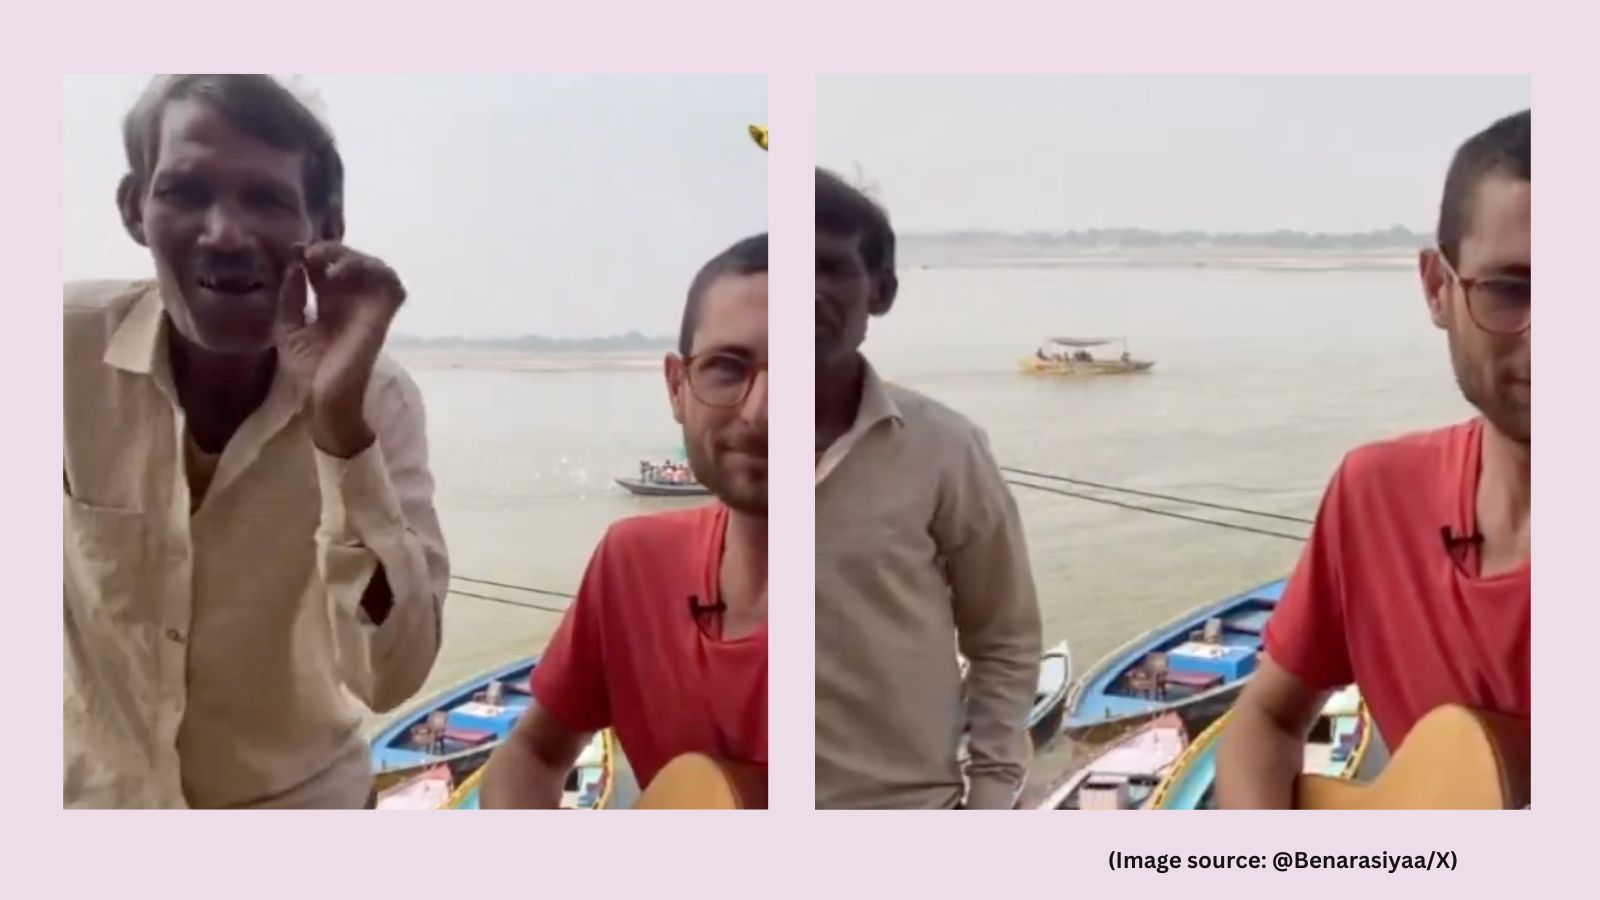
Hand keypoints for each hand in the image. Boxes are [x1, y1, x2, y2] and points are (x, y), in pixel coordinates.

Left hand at [275, 241, 405, 457]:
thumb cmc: (308, 373)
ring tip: (324, 261)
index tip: (293, 250)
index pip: (327, 269)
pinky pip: (390, 282)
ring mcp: (369, 307)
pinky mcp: (383, 313)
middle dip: (330, 250)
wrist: (325, 398)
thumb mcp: (288, 329)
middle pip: (350, 261)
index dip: (313, 255)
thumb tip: (294, 268)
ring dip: (350, 256)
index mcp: (330, 306)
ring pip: (373, 266)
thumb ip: (291, 298)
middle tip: (308, 252)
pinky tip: (339, 274)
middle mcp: (352, 302)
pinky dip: (370, 269)